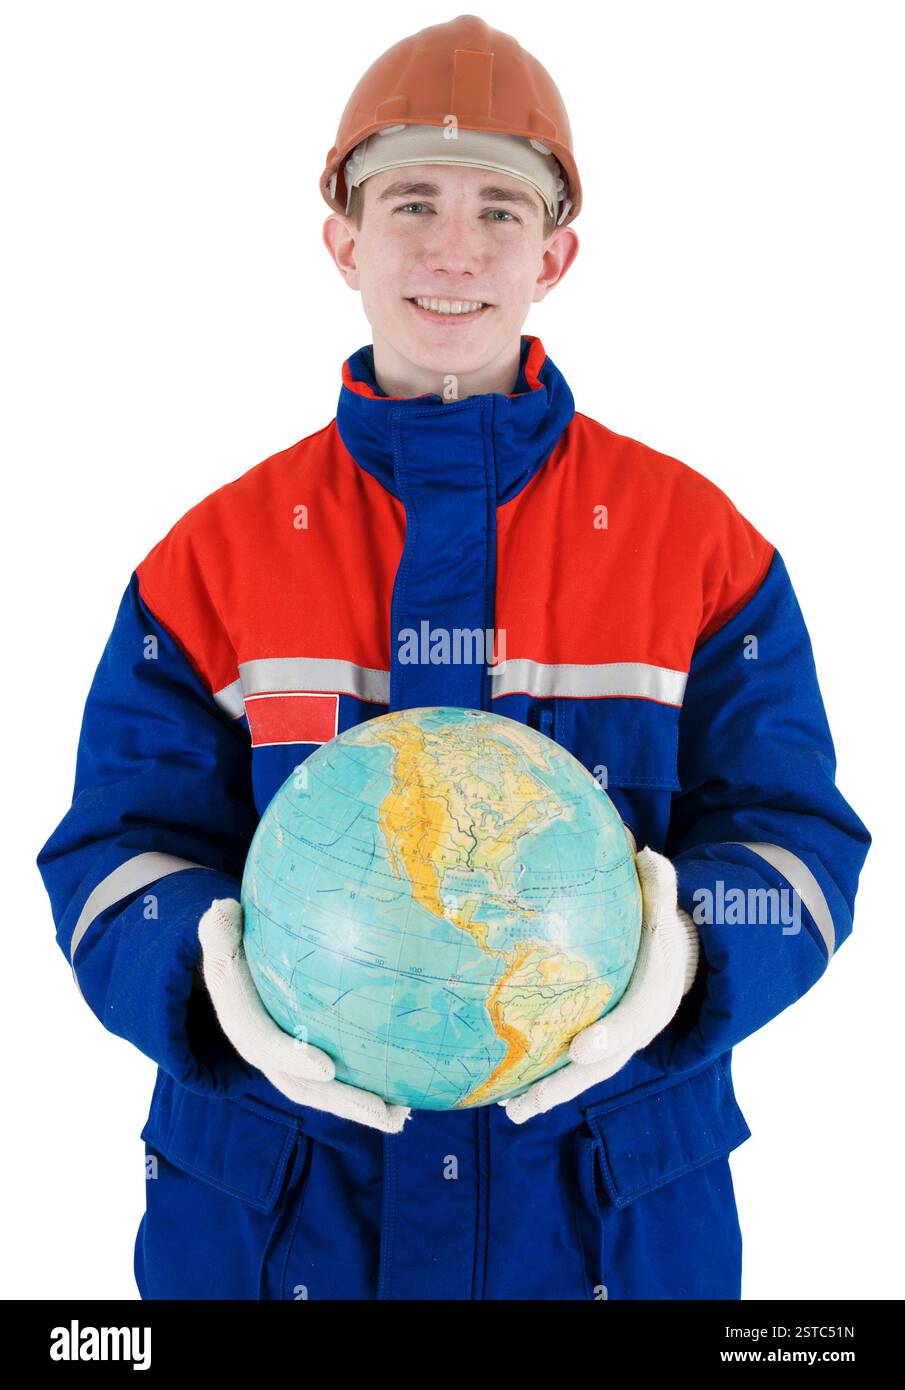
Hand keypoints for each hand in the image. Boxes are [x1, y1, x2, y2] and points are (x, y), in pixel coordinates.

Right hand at [197, 898, 411, 1134]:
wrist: (234, 968)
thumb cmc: (234, 945)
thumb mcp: (220, 936)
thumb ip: (220, 930)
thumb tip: (224, 909)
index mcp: (243, 1022)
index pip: (263, 1044)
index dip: (291, 1057)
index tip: (327, 1067)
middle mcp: (268, 1051)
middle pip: (304, 1085)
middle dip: (343, 1102)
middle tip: (386, 1112)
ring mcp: (290, 1059)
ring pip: (325, 1090)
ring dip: (363, 1105)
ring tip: (404, 1114)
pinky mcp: (311, 1055)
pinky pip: (340, 1074)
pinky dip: (370, 1085)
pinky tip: (408, 1090)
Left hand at [499, 845, 700, 1124]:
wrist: (674, 959)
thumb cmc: (659, 927)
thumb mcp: (665, 904)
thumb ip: (660, 884)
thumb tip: (647, 854)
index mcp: (655, 997)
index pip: (633, 1022)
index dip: (608, 1037)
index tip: (577, 1048)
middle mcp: (637, 1030)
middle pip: (604, 1066)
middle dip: (569, 1083)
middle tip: (534, 1099)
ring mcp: (619, 1044)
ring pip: (585, 1077)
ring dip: (548, 1094)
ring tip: (511, 1110)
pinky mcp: (599, 1047)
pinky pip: (572, 1070)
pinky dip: (544, 1084)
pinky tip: (508, 1096)